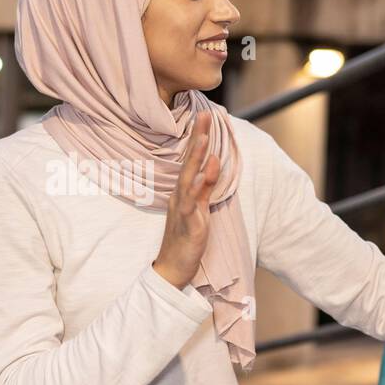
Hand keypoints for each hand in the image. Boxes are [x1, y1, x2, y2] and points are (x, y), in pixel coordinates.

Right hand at [152, 112, 218, 288]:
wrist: (171, 269)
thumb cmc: (184, 239)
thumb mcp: (199, 208)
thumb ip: (206, 186)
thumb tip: (213, 161)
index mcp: (183, 192)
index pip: (191, 161)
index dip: (198, 138)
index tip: (204, 116)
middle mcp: (179, 196)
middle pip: (188, 162)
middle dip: (197, 138)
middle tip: (204, 115)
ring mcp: (182, 209)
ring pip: (188, 178)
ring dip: (195, 157)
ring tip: (203, 137)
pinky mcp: (187, 224)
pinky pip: (191, 203)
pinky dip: (198, 187)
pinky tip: (205, 173)